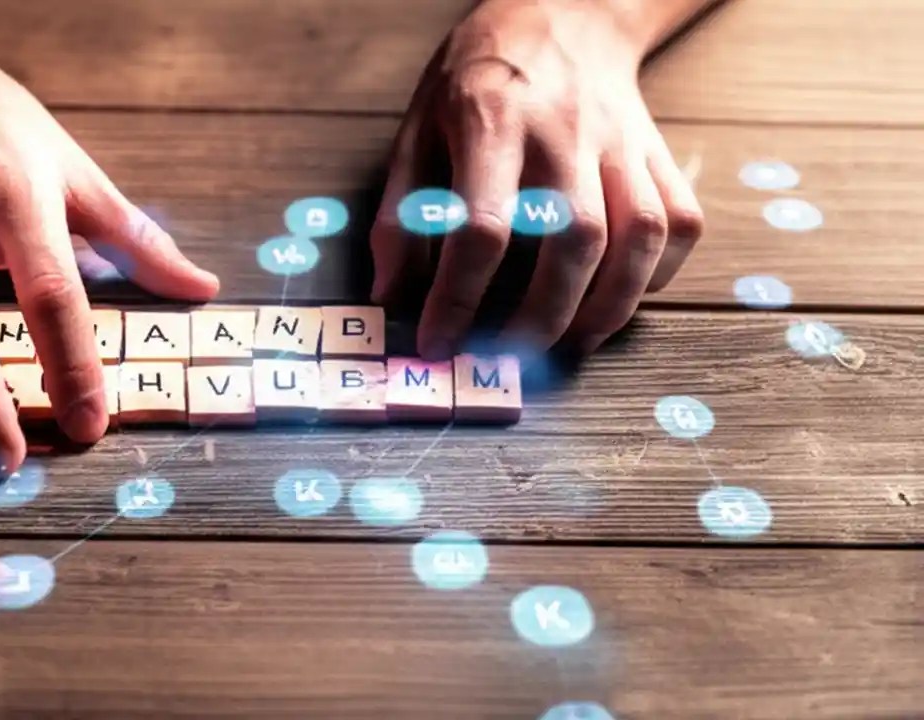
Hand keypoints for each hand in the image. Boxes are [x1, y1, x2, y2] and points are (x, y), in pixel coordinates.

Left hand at [371, 0, 703, 357]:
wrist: (561, 12)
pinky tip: (619, 295)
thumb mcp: (417, 130)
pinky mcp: (658, 152)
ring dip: (609, 306)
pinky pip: (679, 222)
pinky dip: (656, 273)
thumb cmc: (477, 78)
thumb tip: (389, 296)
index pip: (482, 226)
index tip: (438, 341)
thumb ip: (400, 213)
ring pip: (637, 236)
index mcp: (491, 122)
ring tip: (572, 341)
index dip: (458, 297)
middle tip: (510, 356)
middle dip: (542, 316)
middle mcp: (564, 132)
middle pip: (574, 240)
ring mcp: (621, 142)